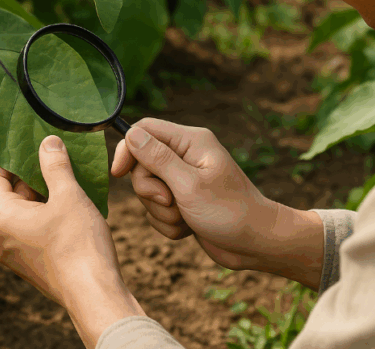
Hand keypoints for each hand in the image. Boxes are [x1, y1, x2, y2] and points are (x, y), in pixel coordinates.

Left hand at [0, 135, 126, 309]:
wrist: (94, 294)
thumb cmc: (78, 244)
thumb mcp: (68, 195)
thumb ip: (54, 165)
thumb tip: (47, 142)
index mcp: (0, 219)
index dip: (10, 161)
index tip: (32, 150)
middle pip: (7, 197)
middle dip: (31, 178)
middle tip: (55, 164)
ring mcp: (13, 256)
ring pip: (20, 215)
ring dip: (40, 198)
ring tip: (66, 186)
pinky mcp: (29, 267)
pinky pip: (29, 233)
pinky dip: (44, 218)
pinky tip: (69, 211)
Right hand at [111, 118, 279, 270]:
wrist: (257, 245)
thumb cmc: (230, 212)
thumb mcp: (188, 185)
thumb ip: (157, 159)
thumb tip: (131, 134)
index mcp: (190, 141)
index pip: (143, 130)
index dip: (126, 149)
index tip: (117, 174)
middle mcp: (186, 156)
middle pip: (141, 164)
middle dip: (149, 190)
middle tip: (171, 202)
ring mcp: (184, 179)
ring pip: (147, 191)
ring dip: (161, 212)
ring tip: (185, 218)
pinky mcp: (183, 201)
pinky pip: (157, 210)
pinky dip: (168, 223)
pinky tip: (189, 229)